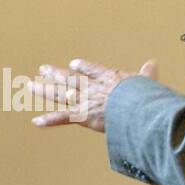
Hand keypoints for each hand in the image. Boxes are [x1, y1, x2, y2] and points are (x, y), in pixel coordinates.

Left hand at [29, 58, 158, 131]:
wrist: (134, 105)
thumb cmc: (142, 95)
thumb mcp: (146, 81)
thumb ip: (147, 73)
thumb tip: (153, 62)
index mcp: (108, 78)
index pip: (92, 70)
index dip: (83, 67)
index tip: (74, 64)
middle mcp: (92, 87)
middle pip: (70, 78)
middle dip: (56, 74)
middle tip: (43, 69)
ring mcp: (84, 100)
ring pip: (60, 93)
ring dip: (44, 89)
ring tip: (30, 85)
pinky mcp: (81, 115)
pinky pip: (62, 118)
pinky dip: (49, 120)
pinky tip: (36, 121)